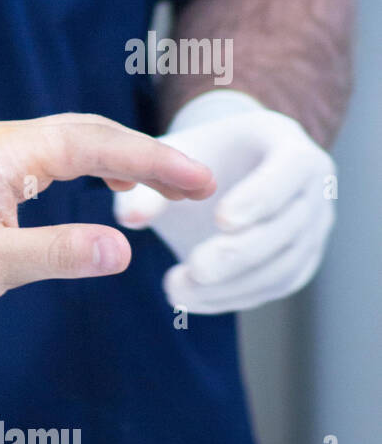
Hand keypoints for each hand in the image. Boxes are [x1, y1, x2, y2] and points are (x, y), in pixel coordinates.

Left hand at [0, 114, 216, 309]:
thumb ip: (55, 254)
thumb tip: (123, 247)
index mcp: (5, 152)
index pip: (96, 144)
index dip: (152, 160)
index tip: (200, 181)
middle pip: (87, 133)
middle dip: (145, 155)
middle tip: (196, 185)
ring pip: (68, 141)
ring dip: (117, 158)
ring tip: (159, 187)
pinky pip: (47, 156)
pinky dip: (86, 165)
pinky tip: (99, 187)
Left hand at [113, 91, 335, 313]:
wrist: (217, 172)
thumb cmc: (193, 158)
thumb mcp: (168, 158)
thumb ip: (148, 181)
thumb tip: (130, 218)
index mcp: (287, 143)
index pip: (291, 168)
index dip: (261, 196)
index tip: (221, 220)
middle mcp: (314, 185)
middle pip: (290, 225)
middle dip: (240, 252)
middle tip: (195, 269)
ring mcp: (313, 225)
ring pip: (286, 265)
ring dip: (232, 285)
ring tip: (176, 290)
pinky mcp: (300, 258)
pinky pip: (275, 285)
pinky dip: (234, 296)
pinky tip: (192, 300)